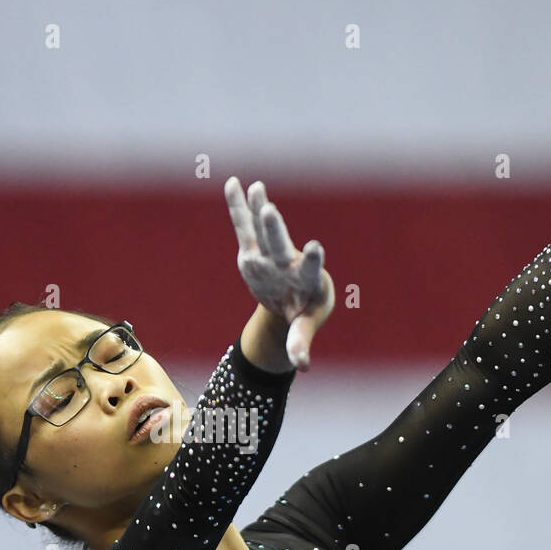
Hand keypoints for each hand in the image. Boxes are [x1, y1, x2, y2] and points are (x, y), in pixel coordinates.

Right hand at [225, 176, 334, 370]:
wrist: (293, 298)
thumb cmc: (305, 311)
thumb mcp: (303, 327)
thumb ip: (301, 342)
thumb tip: (302, 366)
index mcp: (306, 282)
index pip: (312, 270)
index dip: (314, 260)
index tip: (317, 247)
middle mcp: (288, 262)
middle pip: (281, 245)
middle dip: (274, 230)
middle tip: (270, 211)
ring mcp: (270, 254)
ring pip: (263, 230)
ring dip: (258, 210)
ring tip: (255, 189)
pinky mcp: (254, 249)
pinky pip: (245, 226)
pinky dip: (238, 207)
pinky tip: (233, 183)